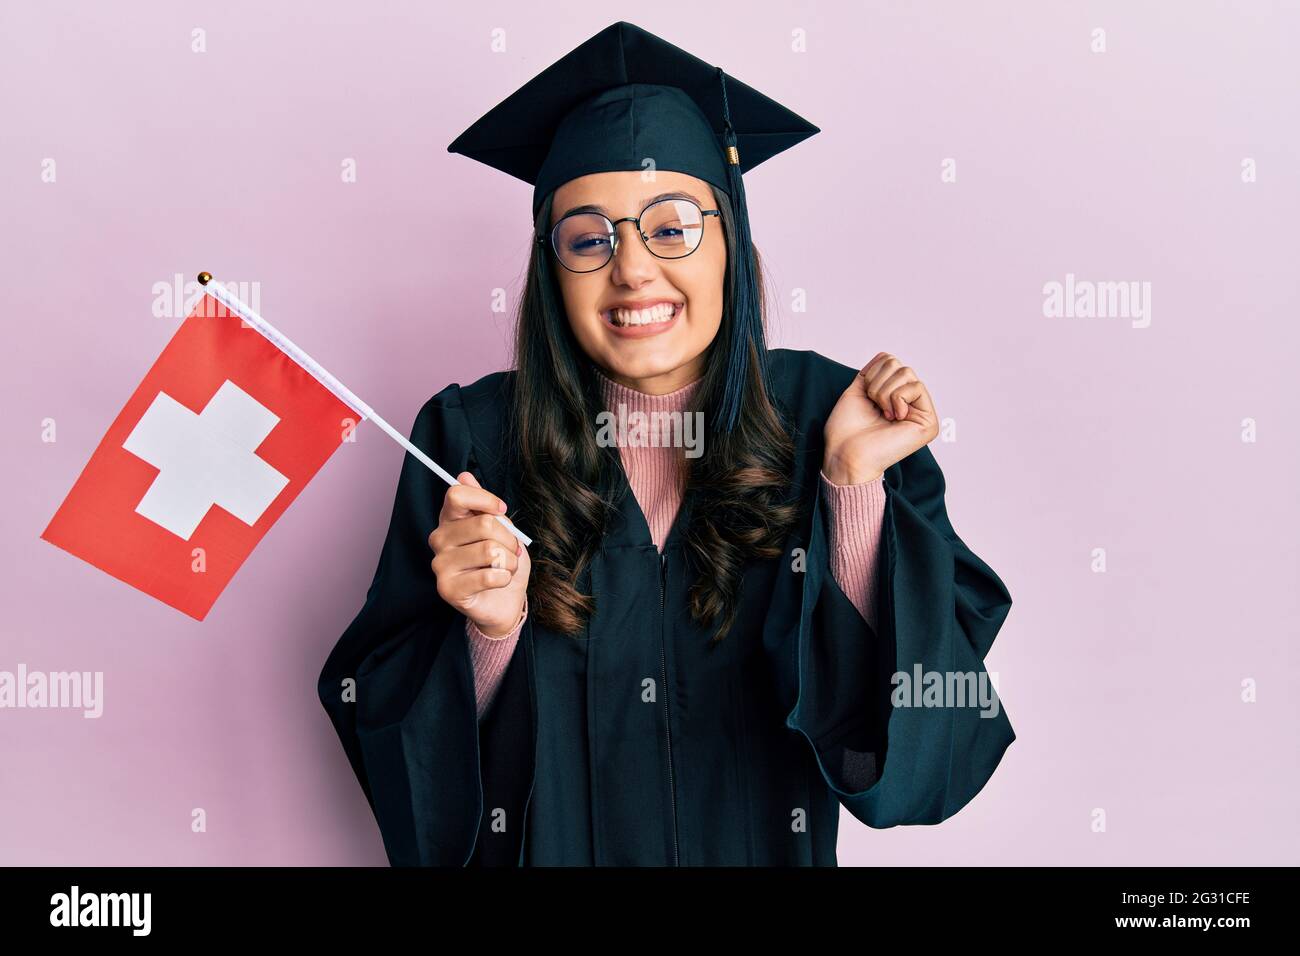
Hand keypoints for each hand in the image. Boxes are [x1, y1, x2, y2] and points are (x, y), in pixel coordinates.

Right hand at [428, 471, 530, 636]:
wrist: (504, 601)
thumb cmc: (502, 563)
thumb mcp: (501, 529)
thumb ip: (484, 505)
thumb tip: (464, 475)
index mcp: (449, 520)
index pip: (457, 494)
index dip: (486, 500)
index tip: (502, 511)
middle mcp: (439, 540)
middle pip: (483, 524)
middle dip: (510, 539)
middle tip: (512, 551)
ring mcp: (440, 565)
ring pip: (490, 551)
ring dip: (510, 561)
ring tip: (506, 567)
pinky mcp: (448, 590)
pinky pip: (490, 576)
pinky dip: (505, 578)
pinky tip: (498, 582)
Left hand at [822, 352, 939, 483]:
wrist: (846, 453)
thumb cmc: (846, 429)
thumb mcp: (858, 390)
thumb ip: (874, 372)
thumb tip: (887, 357)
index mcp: (894, 397)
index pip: (890, 361)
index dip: (872, 373)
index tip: (865, 395)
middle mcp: (909, 403)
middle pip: (898, 365)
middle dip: (877, 383)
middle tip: (874, 406)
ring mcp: (920, 412)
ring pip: (906, 373)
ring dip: (884, 392)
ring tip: (882, 413)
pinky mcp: (928, 422)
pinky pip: (916, 387)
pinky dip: (897, 399)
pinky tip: (893, 418)